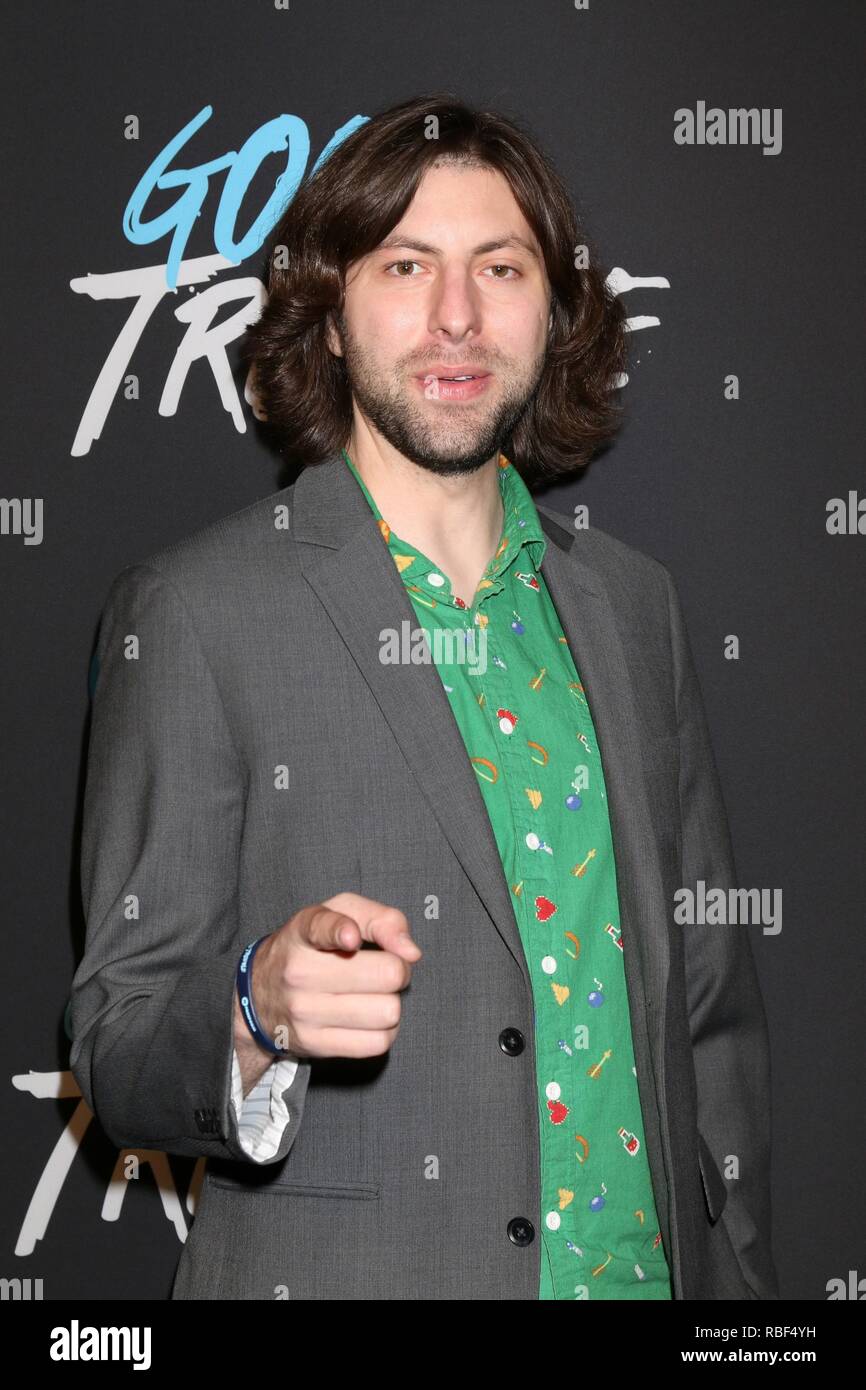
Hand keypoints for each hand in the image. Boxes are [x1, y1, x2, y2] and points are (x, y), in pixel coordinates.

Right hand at [237, 892, 421, 1059]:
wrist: (260, 995)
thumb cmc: (313, 947)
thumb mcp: (339, 913)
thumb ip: (382, 919)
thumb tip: (411, 953)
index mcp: (303, 931)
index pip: (321, 928)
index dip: (342, 931)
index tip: (351, 938)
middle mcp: (299, 972)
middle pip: (386, 974)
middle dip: (397, 970)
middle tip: (382, 969)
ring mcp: (304, 1012)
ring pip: (388, 1011)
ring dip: (391, 1002)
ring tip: (372, 994)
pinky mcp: (314, 1044)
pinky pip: (378, 1043)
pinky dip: (384, 1030)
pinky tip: (367, 1017)